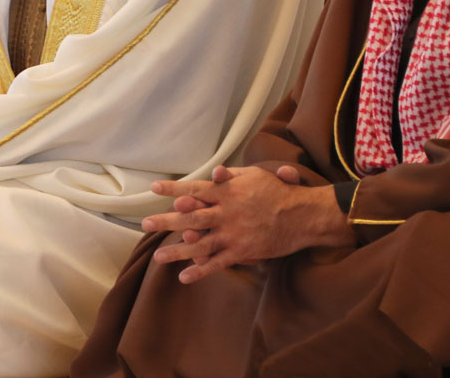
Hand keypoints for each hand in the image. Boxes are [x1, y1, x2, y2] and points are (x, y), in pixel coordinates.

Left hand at [142, 164, 354, 283]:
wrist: (303, 216)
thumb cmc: (279, 192)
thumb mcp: (255, 176)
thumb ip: (231, 176)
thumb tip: (214, 173)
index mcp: (226, 191)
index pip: (194, 188)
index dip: (173, 188)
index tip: (154, 188)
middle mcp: (225, 212)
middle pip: (190, 216)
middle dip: (166, 221)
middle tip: (145, 225)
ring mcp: (233, 234)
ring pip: (199, 243)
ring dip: (177, 251)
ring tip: (158, 257)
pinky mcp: (242, 252)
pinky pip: (217, 263)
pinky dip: (200, 271)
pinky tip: (184, 277)